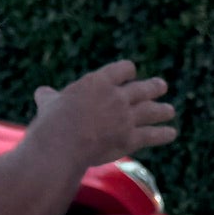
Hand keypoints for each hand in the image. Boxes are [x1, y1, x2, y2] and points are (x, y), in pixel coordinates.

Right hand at [31, 61, 174, 168]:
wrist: (62, 145)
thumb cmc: (51, 123)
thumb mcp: (48, 104)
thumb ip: (50, 97)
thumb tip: (41, 92)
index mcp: (98, 81)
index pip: (122, 69)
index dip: (127, 71)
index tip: (131, 72)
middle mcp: (117, 96)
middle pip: (142, 88)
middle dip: (153, 87)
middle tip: (162, 86)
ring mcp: (126, 117)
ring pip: (151, 110)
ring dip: (162, 110)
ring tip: (169, 110)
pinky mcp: (130, 139)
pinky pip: (152, 135)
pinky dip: (163, 134)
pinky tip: (171, 134)